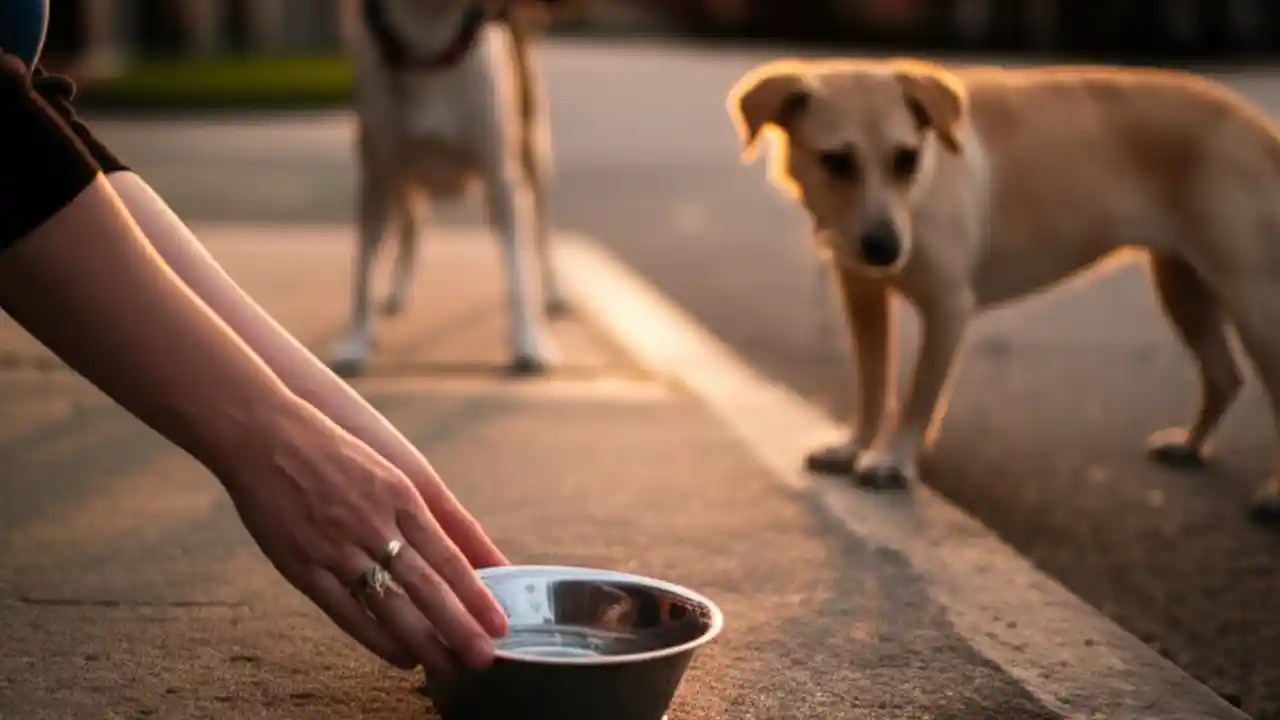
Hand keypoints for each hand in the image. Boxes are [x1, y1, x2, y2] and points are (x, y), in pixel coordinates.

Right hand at [221, 399, 508, 679]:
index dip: (475, 594)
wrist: (266, 435)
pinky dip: (376, 637)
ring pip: (389, 605)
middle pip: (425, 586)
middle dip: (458, 626)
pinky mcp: (304, 564)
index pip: (447, 556)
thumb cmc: (332, 449)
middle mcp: (374, 524)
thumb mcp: (387, 470)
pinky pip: (346, 611)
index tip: (499, 623)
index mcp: (400, 496)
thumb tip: (459, 546)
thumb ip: (419, 511)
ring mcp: (337, 546)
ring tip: (448, 667)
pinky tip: (400, 655)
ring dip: (422, 640)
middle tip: (484, 657)